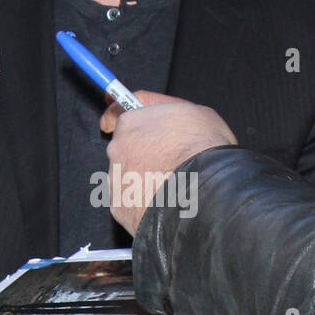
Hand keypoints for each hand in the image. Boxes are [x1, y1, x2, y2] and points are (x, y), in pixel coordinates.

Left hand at [100, 90, 236, 234]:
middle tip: (164, 161)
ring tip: (169, 186)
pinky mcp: (120, 209)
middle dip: (138, 154)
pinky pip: (130, 204)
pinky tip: (163, 203)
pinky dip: (142, 203)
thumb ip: (164, 107)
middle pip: (123, 149)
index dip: (116, 118)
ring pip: (125, 178)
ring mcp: (116, 181)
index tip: (110, 122)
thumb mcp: (194, 110)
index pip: (115, 115)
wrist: (205, 193)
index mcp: (130, 123)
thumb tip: (147, 106)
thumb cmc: (203, 148)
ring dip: (140, 180)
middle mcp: (116, 151)